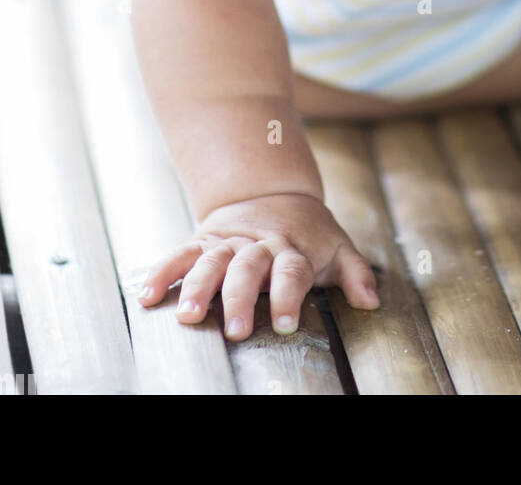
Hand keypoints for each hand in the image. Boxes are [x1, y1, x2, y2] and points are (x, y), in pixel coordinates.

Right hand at [137, 192, 380, 336]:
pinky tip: (147, 295)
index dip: (289, 296)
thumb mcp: (338, 246)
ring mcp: (228, 242)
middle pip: (247, 270)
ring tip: (185, 316)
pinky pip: (180, 255)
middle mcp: (257, 246)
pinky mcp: (203, 240)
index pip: (292, 272)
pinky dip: (163, 272)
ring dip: (196, 288)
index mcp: (291, 250)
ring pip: (210, 262)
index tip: (285, 323)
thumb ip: (356, 274)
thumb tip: (373, 301)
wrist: (271, 191)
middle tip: (234, 330)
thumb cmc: (309, 232)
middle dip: (239, 299)